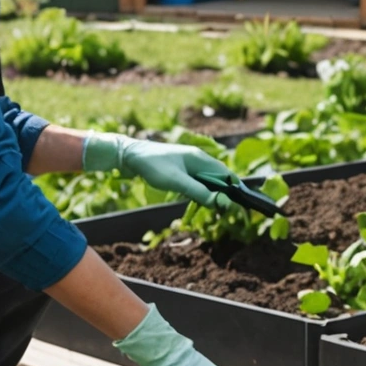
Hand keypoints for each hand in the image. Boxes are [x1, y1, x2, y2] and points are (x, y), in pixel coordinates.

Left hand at [83, 134, 233, 209]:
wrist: (129, 155)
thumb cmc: (152, 166)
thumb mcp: (177, 182)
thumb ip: (199, 192)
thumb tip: (221, 202)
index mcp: (200, 158)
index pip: (226, 173)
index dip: (233, 188)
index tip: (236, 204)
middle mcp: (198, 159)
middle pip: (218, 178)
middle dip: (222, 193)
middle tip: (221, 210)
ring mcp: (189, 163)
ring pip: (207, 180)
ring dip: (209, 193)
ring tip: (210, 207)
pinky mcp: (180, 168)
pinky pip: (196, 181)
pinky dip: (198, 191)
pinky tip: (194, 199)